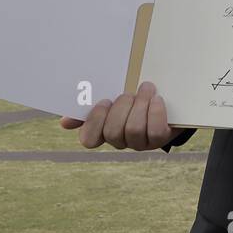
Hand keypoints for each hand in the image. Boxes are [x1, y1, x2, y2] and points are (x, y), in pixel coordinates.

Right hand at [59, 81, 182, 149]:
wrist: (168, 98)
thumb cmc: (135, 97)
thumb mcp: (112, 98)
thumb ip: (88, 107)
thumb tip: (64, 122)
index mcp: (104, 130)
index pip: (89, 139)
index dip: (95, 121)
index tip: (104, 101)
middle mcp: (121, 141)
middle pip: (113, 132)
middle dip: (122, 107)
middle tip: (130, 93)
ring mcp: (141, 143)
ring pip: (134, 130)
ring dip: (140, 104)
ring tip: (146, 89)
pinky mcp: (160, 139)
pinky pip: (155, 131)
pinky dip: (156, 112)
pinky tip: (157, 99)